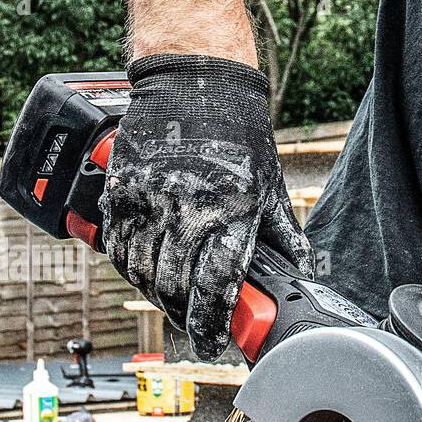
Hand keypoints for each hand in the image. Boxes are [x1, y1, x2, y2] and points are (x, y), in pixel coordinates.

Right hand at [100, 54, 311, 359]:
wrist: (194, 77)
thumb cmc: (238, 133)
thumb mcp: (270, 185)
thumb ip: (283, 235)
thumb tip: (303, 273)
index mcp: (230, 213)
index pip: (217, 286)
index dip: (213, 323)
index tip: (214, 343)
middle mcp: (187, 210)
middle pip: (176, 287)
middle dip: (184, 317)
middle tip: (194, 328)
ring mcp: (149, 201)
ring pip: (144, 272)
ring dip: (157, 297)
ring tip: (172, 305)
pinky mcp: (121, 191)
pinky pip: (118, 246)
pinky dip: (130, 268)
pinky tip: (144, 274)